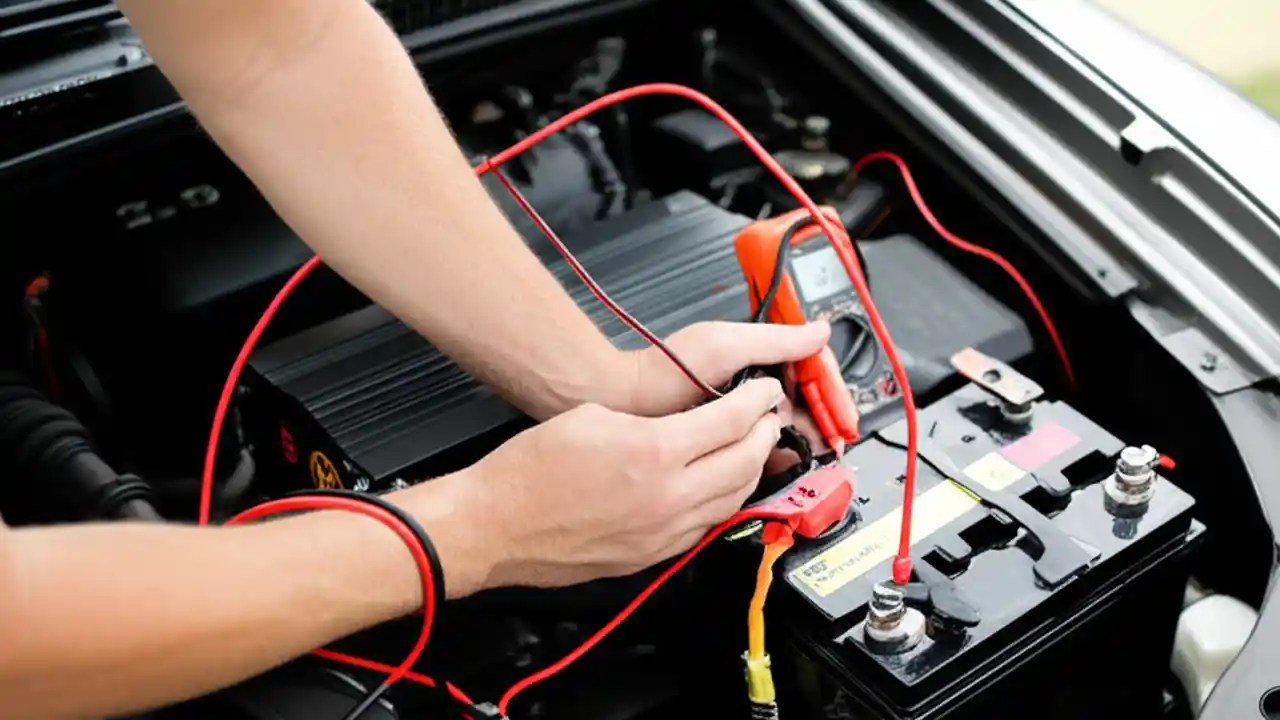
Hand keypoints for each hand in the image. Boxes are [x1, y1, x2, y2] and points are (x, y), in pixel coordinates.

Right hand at [425, 378, 784, 590]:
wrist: (494, 525)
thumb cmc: (529, 471)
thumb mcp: (593, 416)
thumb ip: (648, 419)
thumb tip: (679, 423)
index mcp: (654, 451)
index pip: (732, 421)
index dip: (756, 401)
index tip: (764, 390)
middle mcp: (668, 496)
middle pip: (744, 462)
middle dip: (763, 434)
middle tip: (767, 416)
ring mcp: (663, 532)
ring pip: (732, 500)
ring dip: (750, 470)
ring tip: (752, 449)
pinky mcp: (651, 556)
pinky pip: (704, 527)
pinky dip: (722, 502)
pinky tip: (719, 487)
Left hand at [624, 321, 833, 472]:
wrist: (630, 402)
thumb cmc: (670, 367)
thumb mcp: (727, 345)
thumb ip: (776, 340)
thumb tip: (820, 332)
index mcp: (759, 350)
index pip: (810, 366)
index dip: (831, 390)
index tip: (844, 414)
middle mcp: (755, 377)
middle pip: (806, 396)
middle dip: (824, 416)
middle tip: (838, 440)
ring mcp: (743, 405)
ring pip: (790, 420)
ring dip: (808, 434)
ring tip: (820, 451)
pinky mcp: (730, 431)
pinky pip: (766, 440)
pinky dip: (782, 449)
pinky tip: (791, 459)